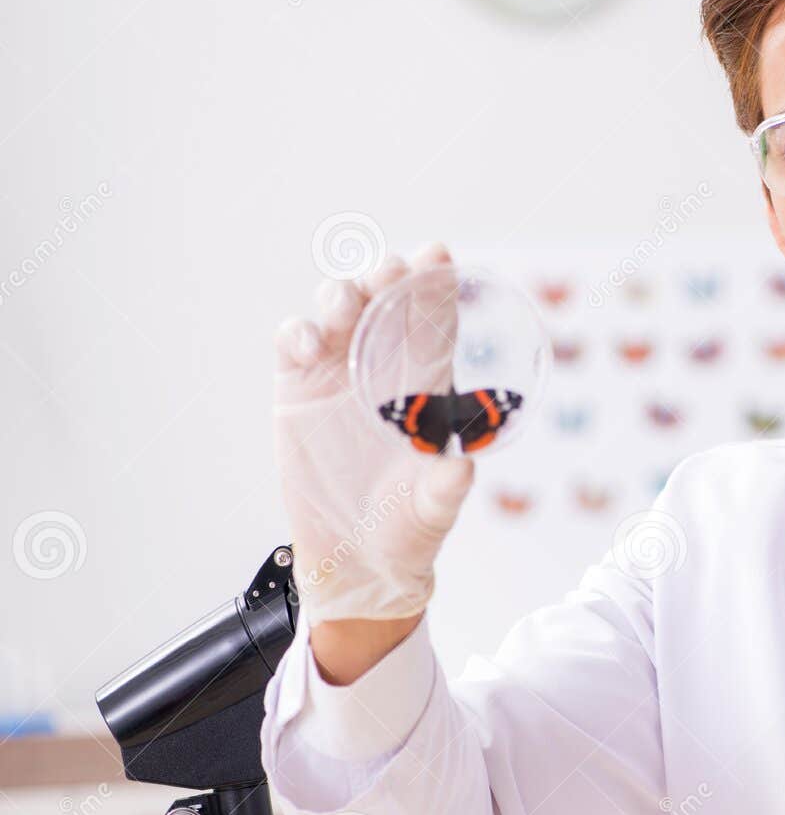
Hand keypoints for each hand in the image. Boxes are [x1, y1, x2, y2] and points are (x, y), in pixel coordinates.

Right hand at [274, 243, 475, 624]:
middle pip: (385, 301)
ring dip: (341, 295)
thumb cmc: (409, 528)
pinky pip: (294, 343)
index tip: (438, 254)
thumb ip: (444, 489)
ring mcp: (338, 372)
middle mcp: (384, 366)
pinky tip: (307, 343)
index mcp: (428, 381)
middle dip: (387, 276)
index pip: (435, 319)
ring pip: (339, 310)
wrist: (358, 559)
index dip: (436, 283)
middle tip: (389, 273)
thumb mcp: (433, 511)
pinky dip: (298, 333)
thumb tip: (461, 469)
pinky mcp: (297, 389)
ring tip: (345, 304)